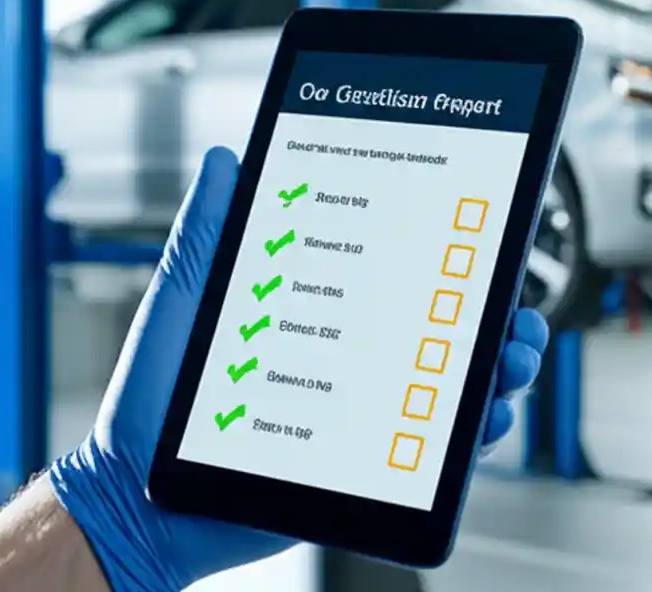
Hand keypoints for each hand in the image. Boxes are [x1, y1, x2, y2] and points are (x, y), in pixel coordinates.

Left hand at [51, 147, 547, 589]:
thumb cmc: (151, 397)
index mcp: (313, 314)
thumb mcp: (182, 300)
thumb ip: (206, 232)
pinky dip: (470, 437)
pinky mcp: (359, 469)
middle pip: (437, 333)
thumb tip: (223, 157)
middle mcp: (345, 361)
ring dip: (496, 372)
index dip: (445, 262)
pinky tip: (485, 417)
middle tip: (512, 314)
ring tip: (511, 360)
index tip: (480, 242)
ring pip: (446, 392)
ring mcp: (356, 418)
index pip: (393, 278)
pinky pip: (429, 455)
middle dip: (490, 319)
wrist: (139, 493)